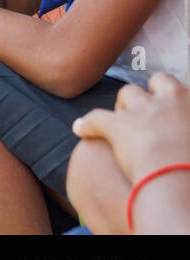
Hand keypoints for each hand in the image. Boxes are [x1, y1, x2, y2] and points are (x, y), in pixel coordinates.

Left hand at [73, 74, 189, 183]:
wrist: (180, 178)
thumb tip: (180, 135)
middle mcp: (167, 101)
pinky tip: (80, 129)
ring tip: (127, 121)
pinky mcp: (118, 126)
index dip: (168, 95)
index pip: (175, 86)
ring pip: (128, 92)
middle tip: (151, 113)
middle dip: (154, 92)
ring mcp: (141, 111)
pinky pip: (96, 119)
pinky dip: (87, 124)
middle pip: (156, 81)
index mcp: (188, 102)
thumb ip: (186, 127)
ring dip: (126, 103)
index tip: (168, 109)